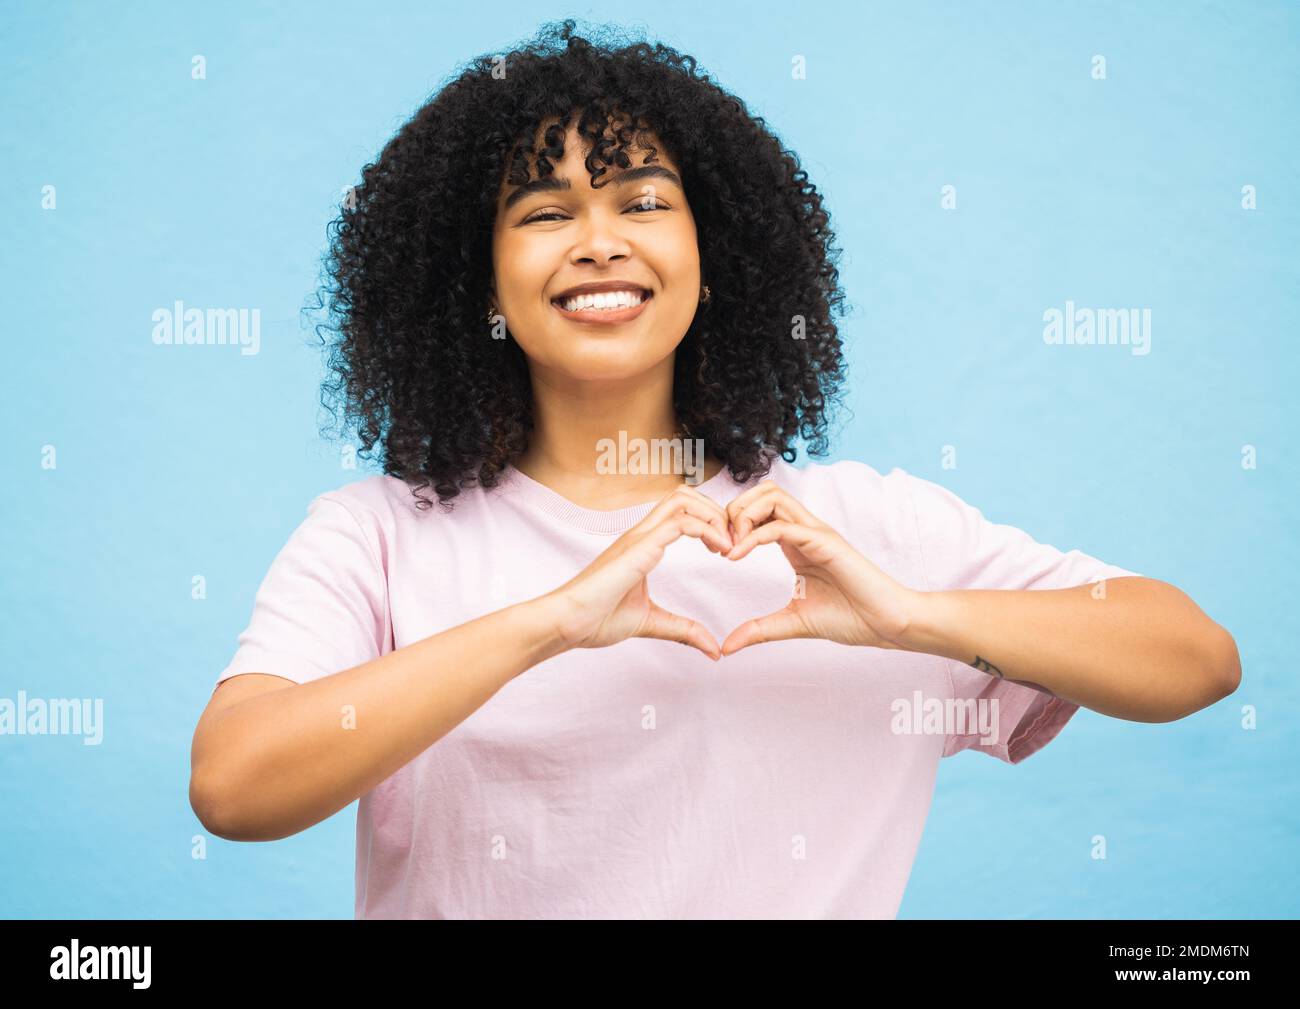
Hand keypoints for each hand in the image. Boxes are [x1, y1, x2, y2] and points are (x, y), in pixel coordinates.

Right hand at [545, 483, 735, 660]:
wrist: (567, 623)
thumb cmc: (596, 619)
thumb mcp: (651, 623)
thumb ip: (683, 631)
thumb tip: (713, 650)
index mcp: (642, 544)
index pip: (680, 511)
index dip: (709, 522)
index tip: (725, 550)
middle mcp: (641, 534)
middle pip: (684, 495)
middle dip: (716, 511)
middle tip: (733, 542)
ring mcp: (639, 537)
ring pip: (683, 499)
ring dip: (713, 515)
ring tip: (728, 544)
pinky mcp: (639, 547)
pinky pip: (680, 523)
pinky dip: (707, 530)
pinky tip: (719, 551)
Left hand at [720, 480, 918, 655]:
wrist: (888, 624)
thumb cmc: (851, 618)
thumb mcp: (792, 623)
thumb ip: (759, 630)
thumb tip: (726, 647)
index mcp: (798, 543)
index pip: (760, 509)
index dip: (733, 523)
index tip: (718, 552)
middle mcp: (806, 531)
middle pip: (763, 491)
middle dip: (734, 510)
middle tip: (720, 544)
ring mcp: (817, 533)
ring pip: (772, 497)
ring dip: (743, 515)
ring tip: (729, 548)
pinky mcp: (826, 543)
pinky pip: (783, 526)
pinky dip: (753, 537)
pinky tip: (736, 557)